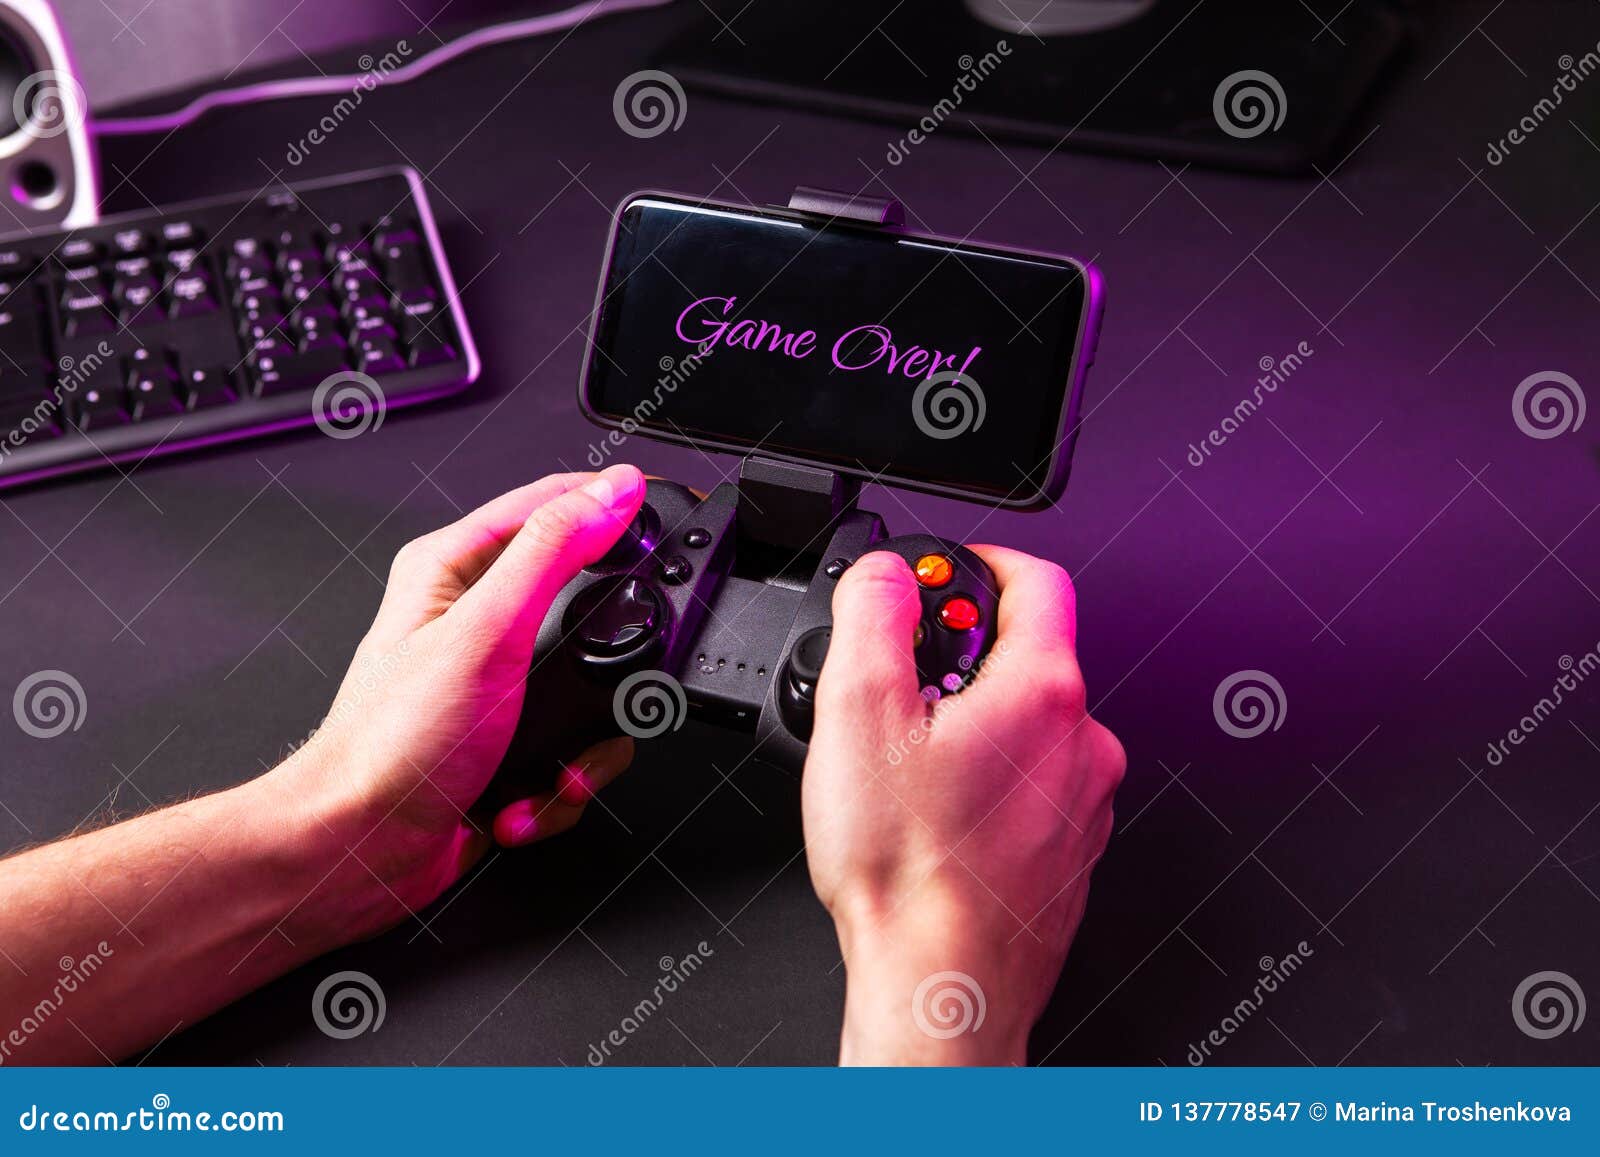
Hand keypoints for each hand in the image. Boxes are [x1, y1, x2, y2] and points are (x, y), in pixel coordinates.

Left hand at [265, 464, 647, 939]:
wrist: (359, 852)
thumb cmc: (391, 745)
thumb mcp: (486, 632)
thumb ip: (553, 552)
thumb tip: (610, 493)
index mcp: (453, 569)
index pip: (549, 502)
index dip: (609, 503)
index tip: (659, 515)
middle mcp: (473, 621)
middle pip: (587, 603)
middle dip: (609, 664)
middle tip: (613, 686)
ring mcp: (494, 687)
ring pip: (591, 690)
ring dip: (585, 747)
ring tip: (557, 767)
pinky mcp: (509, 745)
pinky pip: (574, 752)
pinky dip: (559, 786)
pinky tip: (524, 797)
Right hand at [801, 547, 1124, 1064]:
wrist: (942, 985)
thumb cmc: (909, 871)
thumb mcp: (858, 711)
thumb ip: (872, 612)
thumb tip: (883, 573)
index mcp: (1043, 692)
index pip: (1039, 580)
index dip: (984, 561)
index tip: (948, 572)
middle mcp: (1083, 743)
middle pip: (1028, 656)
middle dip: (963, 657)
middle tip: (901, 687)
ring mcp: (1085, 802)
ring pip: (1030, 726)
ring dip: (977, 724)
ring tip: (911, 767)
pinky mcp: (1071, 851)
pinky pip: (1036, 786)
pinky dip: (993, 781)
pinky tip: (940, 817)